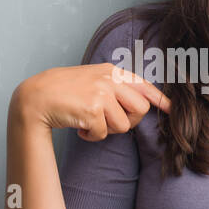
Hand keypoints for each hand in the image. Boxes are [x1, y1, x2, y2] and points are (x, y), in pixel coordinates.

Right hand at [12, 63, 170, 140]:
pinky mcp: (93, 110)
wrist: (37, 95)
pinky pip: (103, 134)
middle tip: (109, 123)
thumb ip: (114, 88)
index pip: (144, 85)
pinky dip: (91, 136)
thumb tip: (141, 104)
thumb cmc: (64, 91)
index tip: (172, 109)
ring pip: (123, 125)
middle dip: (129, 122)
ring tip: (90, 122)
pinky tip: (80, 127)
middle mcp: (110, 80)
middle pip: (140, 109)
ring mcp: (101, 93)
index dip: (160, 100)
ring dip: (107, 130)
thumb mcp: (92, 80)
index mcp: (112, 72)